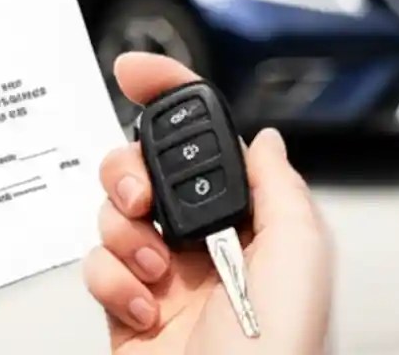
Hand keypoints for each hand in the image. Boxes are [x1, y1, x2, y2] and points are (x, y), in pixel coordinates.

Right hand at [84, 53, 332, 354]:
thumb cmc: (277, 354)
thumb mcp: (302, 257)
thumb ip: (279, 188)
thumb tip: (264, 139)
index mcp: (249, 222)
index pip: (205, 143)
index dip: (169, 96)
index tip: (136, 71)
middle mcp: (202, 243)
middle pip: (141, 169)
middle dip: (127, 173)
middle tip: (138, 198)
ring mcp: (160, 276)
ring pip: (111, 214)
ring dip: (123, 235)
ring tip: (153, 270)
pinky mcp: (125, 307)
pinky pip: (95, 265)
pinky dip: (112, 281)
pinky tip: (143, 308)